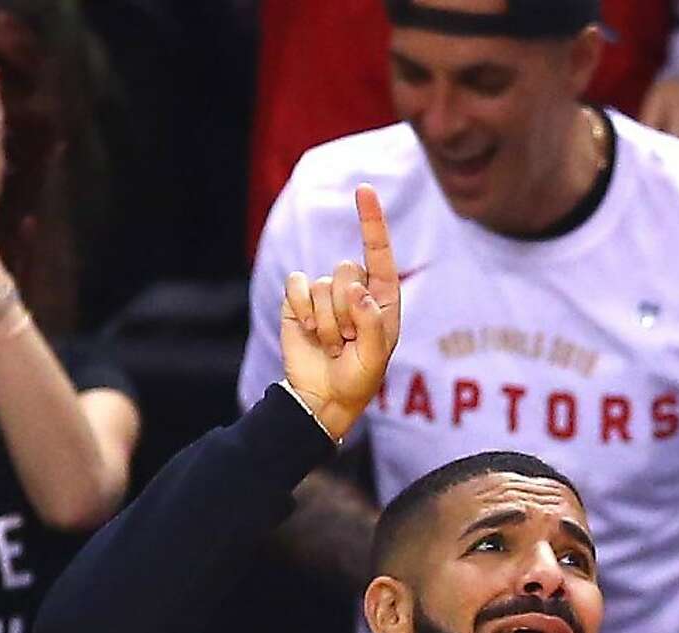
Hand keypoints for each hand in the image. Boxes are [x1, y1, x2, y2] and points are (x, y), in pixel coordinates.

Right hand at [280, 183, 401, 444]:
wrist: (321, 397)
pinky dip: (302, 310)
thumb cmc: (357, 380)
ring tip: (332, 345)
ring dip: (326, 322)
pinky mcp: (299, 299)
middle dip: (345, 311)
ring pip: (322, 285)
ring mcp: (325, 293)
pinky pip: (297, 286)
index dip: (372, 221)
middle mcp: (354, 289)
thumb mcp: (375, 359)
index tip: (364, 190)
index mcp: (381, 297)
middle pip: (347, 270)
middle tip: (347, 342)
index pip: (379, 253)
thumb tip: (357, 291)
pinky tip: (310, 332)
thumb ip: (371, 325)